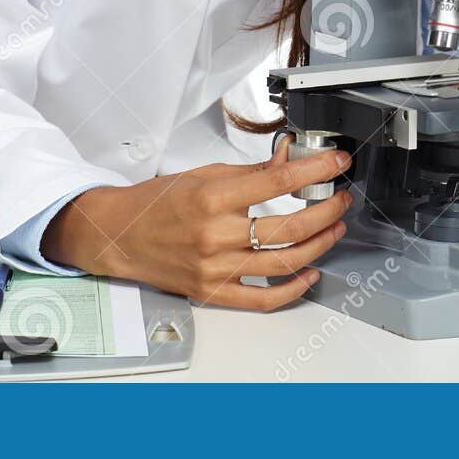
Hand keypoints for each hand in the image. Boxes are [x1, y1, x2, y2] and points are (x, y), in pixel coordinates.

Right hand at [42, 137, 353, 310]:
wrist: (119, 235)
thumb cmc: (157, 203)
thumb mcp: (204, 173)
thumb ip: (251, 171)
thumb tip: (289, 160)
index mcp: (213, 198)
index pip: (278, 181)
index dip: (315, 171)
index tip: (336, 163)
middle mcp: (216, 235)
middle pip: (290, 226)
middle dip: (326, 210)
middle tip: (340, 199)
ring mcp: (216, 268)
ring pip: (284, 262)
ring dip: (319, 244)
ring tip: (333, 228)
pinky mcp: (213, 291)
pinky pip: (263, 299)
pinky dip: (293, 289)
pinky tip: (310, 272)